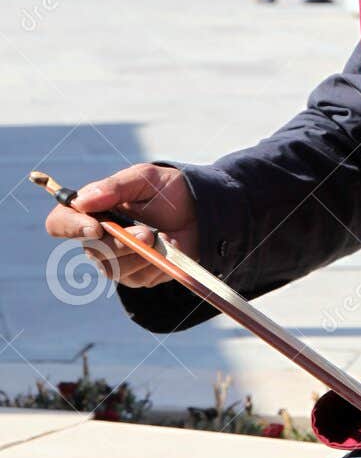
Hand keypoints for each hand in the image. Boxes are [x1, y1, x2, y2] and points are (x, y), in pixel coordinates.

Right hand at [44, 164, 198, 289]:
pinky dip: (155, 264)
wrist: (202, 210)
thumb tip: (81, 201)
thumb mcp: (144, 178)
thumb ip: (113, 187)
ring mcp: (116, 260)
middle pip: (92, 251)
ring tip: (158, 238)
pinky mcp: (137, 276)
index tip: (95, 226)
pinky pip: (137, 279)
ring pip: (112, 269)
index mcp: (92, 210)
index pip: (60, 222)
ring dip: (138, 255)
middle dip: (119, 243)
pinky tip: (167, 248)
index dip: (70, 227)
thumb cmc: (169, 190)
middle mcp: (98, 238)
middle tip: (146, 232)